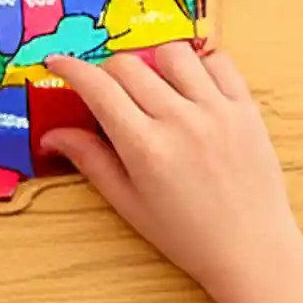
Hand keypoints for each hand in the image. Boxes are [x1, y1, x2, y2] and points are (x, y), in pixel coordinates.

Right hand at [43, 44, 302, 302]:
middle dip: (107, 72)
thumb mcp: (129, 204)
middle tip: (109, 92)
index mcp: (146, 148)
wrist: (252, 249)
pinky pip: (218, 61)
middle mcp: (180, 121)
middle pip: (128, 65)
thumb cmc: (186, 235)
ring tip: (155, 88)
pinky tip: (193, 88)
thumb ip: (90, 161)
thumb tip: (50, 136)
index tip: (58, 64)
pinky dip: (199, 65)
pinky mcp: (246, 108)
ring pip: (173, 53)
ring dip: (154, 62)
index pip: (98, 88)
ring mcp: (217, 110)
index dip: (70, 69)